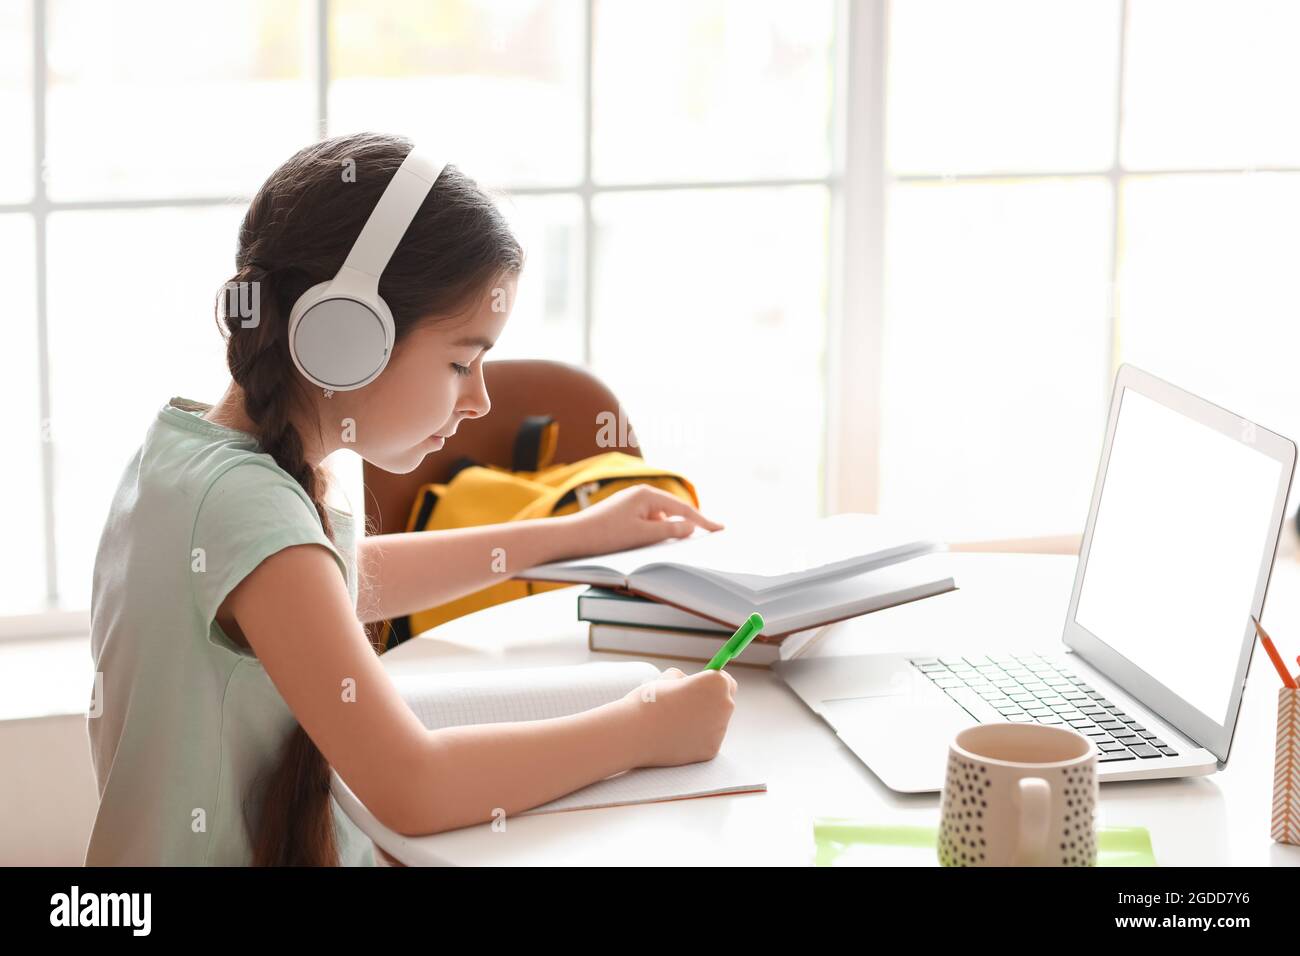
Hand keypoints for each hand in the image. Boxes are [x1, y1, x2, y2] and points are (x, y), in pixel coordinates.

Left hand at [563, 485, 723, 556]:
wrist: (572, 537)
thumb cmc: (605, 535)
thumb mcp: (643, 535)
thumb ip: (671, 530)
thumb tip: (690, 526)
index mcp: (647, 495)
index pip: (683, 508)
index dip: (703, 521)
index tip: (719, 528)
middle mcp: (640, 495)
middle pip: (673, 510)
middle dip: (687, 524)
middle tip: (708, 534)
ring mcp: (631, 503)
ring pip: (659, 518)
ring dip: (668, 530)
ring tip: (680, 544)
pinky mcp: (623, 513)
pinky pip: (647, 522)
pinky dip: (655, 532)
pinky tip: (654, 544)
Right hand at [620, 666, 737, 766]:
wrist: (635, 732)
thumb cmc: (649, 701)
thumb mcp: (668, 678)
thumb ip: (687, 680)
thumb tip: (693, 684)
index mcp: (716, 682)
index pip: (726, 680)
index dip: (712, 684)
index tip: (703, 688)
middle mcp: (725, 705)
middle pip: (725, 702)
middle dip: (711, 702)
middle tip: (688, 706)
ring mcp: (720, 730)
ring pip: (715, 723)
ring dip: (702, 721)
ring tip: (675, 722)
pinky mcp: (711, 750)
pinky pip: (707, 741)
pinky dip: (695, 739)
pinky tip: (676, 737)